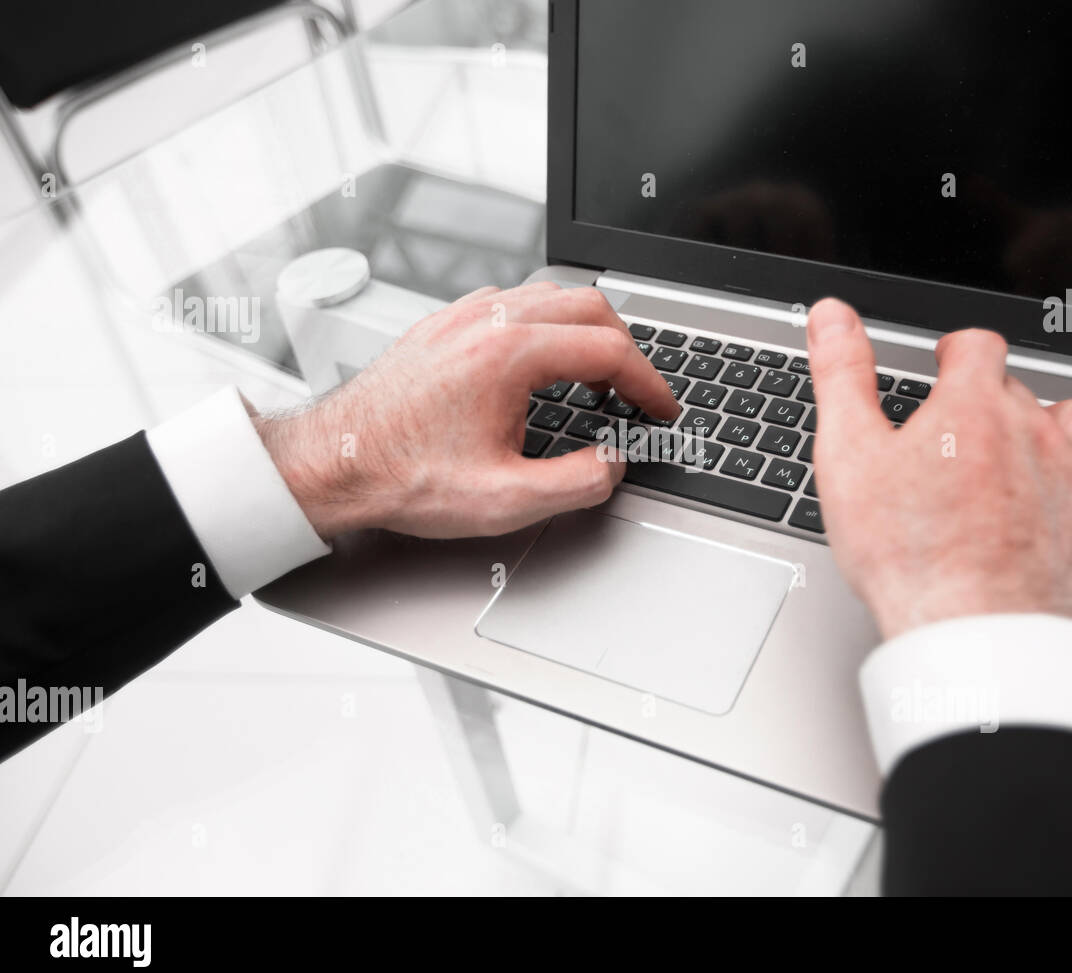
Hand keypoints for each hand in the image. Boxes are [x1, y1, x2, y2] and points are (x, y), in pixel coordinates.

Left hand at [254, 281, 679, 539]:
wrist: (333, 462)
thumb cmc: (403, 477)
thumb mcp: (505, 500)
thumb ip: (578, 482)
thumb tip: (614, 462)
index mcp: (509, 355)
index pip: (610, 350)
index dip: (650, 383)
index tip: (661, 410)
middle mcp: (488, 321)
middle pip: (590, 305)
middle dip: (628, 349)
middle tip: (637, 393)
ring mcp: (463, 315)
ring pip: (552, 294)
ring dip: (587, 331)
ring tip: (597, 379)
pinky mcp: (444, 323)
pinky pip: (514, 301)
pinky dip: (547, 324)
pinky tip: (543, 363)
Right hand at [806, 298, 1071, 638]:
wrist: (973, 630)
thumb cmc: (910, 553)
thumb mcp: (849, 455)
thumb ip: (841, 375)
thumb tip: (831, 315)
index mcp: (972, 404)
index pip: (976, 344)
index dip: (956, 351)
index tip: (945, 364)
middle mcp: (1032, 426)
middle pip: (1015, 387)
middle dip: (986, 401)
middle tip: (953, 439)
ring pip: (1067, 419)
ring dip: (1039, 427)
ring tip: (1006, 457)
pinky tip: (1053, 491)